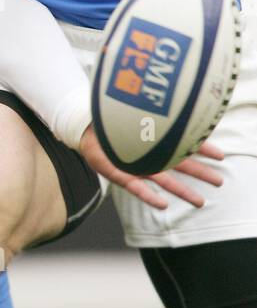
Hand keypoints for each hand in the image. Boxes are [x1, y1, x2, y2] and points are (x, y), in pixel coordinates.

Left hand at [79, 124, 223, 209]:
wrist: (85, 126)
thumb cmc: (111, 117)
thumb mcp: (136, 113)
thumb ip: (154, 113)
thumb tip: (171, 102)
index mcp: (156, 139)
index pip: (185, 144)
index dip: (204, 149)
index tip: (222, 156)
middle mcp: (151, 154)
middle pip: (181, 166)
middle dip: (201, 174)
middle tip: (220, 182)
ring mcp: (138, 166)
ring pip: (165, 181)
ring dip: (183, 191)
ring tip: (200, 201)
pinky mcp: (121, 175)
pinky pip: (138, 188)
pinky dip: (150, 196)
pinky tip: (163, 205)